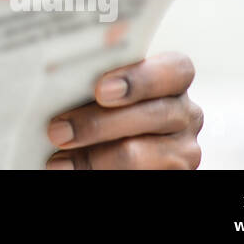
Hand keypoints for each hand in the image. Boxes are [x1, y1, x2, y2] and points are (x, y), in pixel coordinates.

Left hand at [45, 51, 201, 168]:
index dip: (139, 79)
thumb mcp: (102, 88)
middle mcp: (185, 114)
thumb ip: (94, 77)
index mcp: (173, 79)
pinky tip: (74, 170)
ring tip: (59, 160)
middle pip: (152, 115)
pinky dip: (100, 171)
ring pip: (139, 153)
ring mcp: (183, 150)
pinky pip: (140, 174)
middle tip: (58, 131)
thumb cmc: (100, 107)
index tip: (100, 90)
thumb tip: (60, 69)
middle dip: (98, 124)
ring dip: (92, 158)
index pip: (175, 70)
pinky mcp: (175, 174)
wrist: (106, 147)